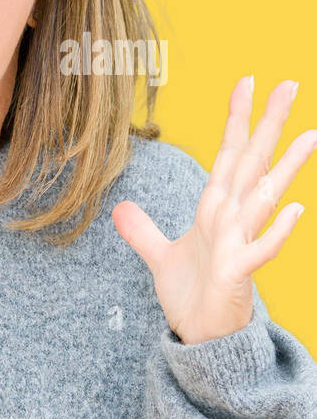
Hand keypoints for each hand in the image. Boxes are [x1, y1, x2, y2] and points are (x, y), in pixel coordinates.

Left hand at [113, 76, 315, 344]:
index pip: (229, 155)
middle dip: (268, 125)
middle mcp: (232, 220)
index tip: (247, 80)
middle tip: (289, 83)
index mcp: (215, 210)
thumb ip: (143, 231)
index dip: (236, 120)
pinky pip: (261, 250)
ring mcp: (239, 244)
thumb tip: (121, 208)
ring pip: (263, 199)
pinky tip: (296, 209)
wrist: (200, 337)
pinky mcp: (239, 274)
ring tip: (310, 135)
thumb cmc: (192, 295)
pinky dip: (276, 231)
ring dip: (284, 169)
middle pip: (252, 163)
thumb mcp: (161, 257)